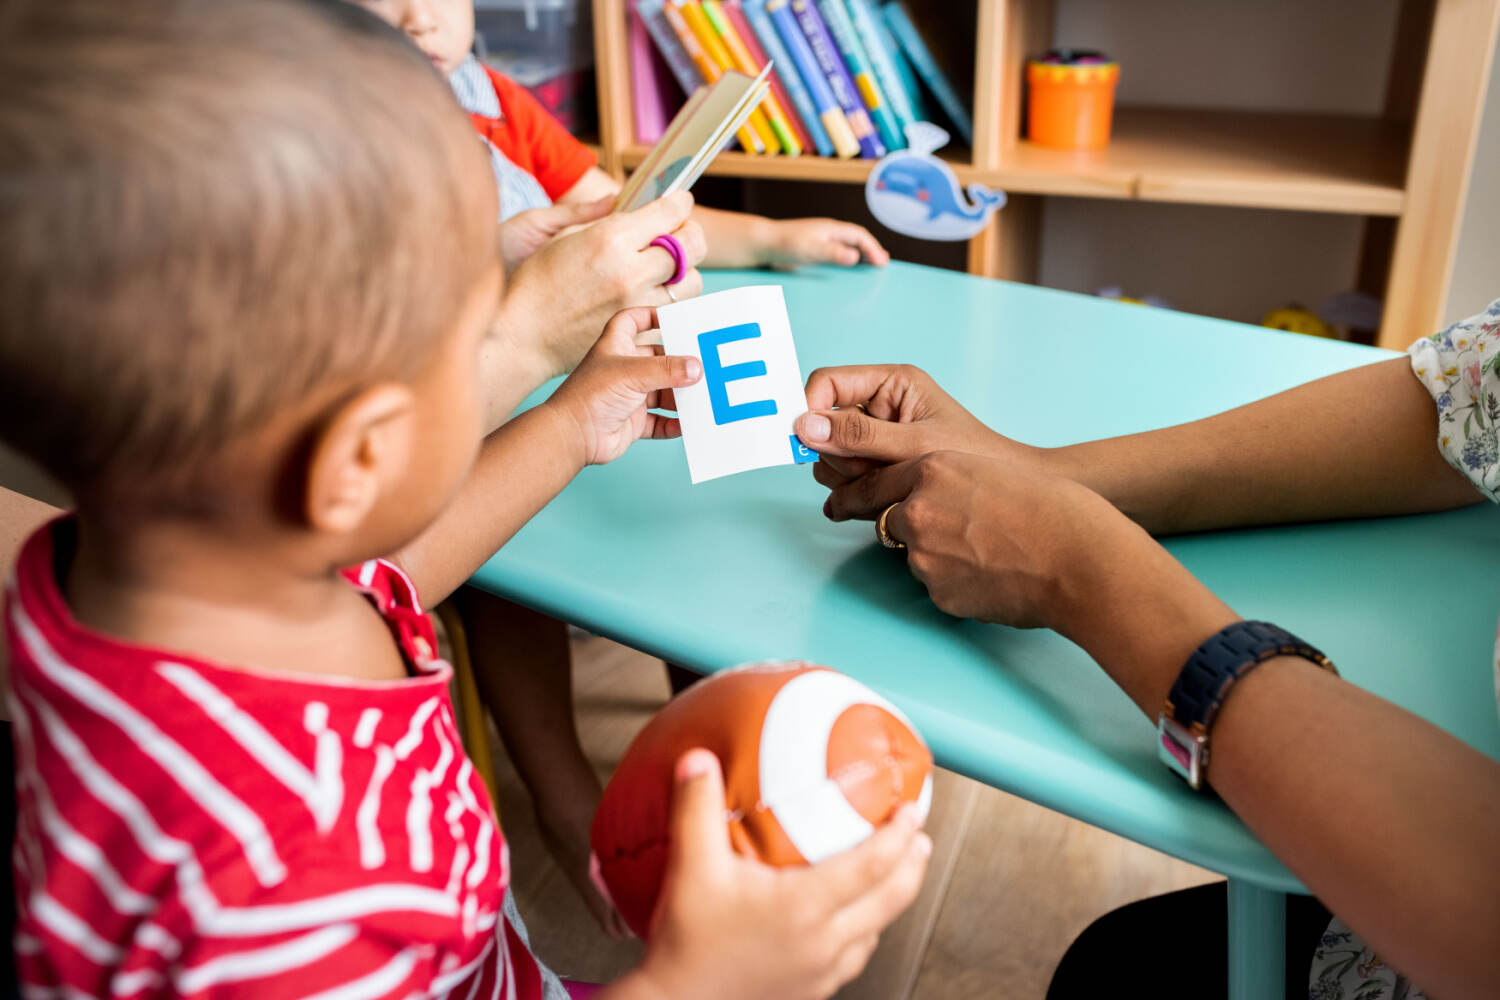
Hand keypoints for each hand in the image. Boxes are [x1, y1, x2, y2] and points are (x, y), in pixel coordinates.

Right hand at [499, 191, 707, 379]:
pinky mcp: (639, 334)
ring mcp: (638, 306)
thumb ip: (599, 216)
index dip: (681, 203)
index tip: (681, 201)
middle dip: (691, 234)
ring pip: (692, 283)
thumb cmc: (535, 282)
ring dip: (686, 271)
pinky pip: (676, 313)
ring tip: (668, 268)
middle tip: (682, 233)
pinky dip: (672, 302)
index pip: (669, 212)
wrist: (522, 336)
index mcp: (610, 239)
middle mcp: (630, 271)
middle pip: (692, 246)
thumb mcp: (560, 234)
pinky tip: (655, 296)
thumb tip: (626, 201)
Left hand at [544, 306, 701, 466]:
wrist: (572, 436)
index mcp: (615, 348)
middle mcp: (622, 370)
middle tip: (703, 364)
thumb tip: (696, 368)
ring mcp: (628, 397)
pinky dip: (673, 424)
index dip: (651, 315)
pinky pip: (659, 422)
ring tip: (702, 397)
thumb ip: (666, 370)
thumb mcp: (632, 373)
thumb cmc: (591, 396)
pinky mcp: (632, 422)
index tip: (674, 318)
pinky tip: (687, 424)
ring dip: (680, 396)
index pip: (631, 321)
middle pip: (657, 360)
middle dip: (679, 364)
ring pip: (662, 392)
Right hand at [633, 750, 929, 999]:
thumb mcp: (690, 866)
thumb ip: (696, 806)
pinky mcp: (813, 990)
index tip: (910, 810)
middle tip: (919, 835)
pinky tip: (856, 920)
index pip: (872, 866)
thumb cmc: (685, 944)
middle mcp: (822, 941)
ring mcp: (821, 971)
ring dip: (892, 897)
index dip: (898, 834)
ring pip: (877, 930)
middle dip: (912, 863)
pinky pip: (856, 956)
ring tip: (894, 871)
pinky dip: (867, 929)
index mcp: (803, 907)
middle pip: (891, 899)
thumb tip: (698, 759)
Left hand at [759, 217, 888, 269]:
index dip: (873, 248)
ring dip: (861, 255)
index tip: (881, 263)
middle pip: (857, 239)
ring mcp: (821, 240)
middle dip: (871, 250)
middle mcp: (829, 233)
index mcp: (831, 229)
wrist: (763, 244)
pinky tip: (848, 268)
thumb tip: (855, 257)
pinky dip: (848, 259)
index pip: (859, 236)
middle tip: (883, 263)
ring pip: (848, 246)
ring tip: (872, 266)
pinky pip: (837, 253)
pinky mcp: (814, 250)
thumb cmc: (785, 244)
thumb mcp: (811, 250)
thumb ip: (833, 253)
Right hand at [793, 364, 1032, 490]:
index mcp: (890, 385)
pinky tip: (879, 502)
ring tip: (887, 485)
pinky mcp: (872, 471)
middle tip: (875, 469)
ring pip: (827, 458)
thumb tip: (804, 426)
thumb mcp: (913, 444)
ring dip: (847, 479)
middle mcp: (876, 409)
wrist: (999, 502)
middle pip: (822, 426)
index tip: (806, 438)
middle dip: (841, 454)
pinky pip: (840, 483)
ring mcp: (872, 442)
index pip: (827, 384)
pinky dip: (853, 496)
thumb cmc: (972, 459)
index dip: (811, 407)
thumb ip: (859, 436)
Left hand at [821, 449, 1146, 630]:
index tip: (840, 502)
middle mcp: (918, 511)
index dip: (859, 494)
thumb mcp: (991, 471)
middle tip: (950, 535)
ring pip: (917, 556)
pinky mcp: (939, 593)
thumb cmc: (1052, 511)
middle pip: (891, 522)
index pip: (877, 483)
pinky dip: (959, 583)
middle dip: (910, 528)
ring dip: (941, 557)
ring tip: (993, 553)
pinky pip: (939, 586)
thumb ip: (949, 480)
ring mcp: (925, 556)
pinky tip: (995, 576)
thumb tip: (928, 499)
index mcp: (932, 469)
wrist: (1080, 559)